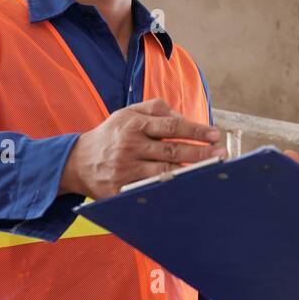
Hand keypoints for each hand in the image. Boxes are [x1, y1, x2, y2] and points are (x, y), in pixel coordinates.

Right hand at [59, 98, 224, 198]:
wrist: (77, 162)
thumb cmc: (111, 135)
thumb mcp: (128, 113)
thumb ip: (157, 109)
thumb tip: (185, 117)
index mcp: (134, 124)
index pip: (172, 126)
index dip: (196, 130)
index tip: (215, 135)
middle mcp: (130, 146)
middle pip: (172, 150)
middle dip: (200, 153)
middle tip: (221, 154)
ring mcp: (125, 170)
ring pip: (164, 172)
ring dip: (191, 172)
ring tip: (211, 171)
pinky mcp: (121, 189)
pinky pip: (151, 190)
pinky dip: (170, 190)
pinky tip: (188, 188)